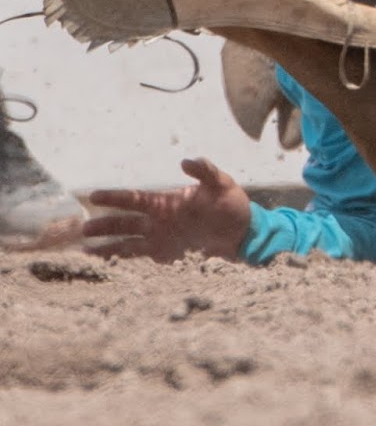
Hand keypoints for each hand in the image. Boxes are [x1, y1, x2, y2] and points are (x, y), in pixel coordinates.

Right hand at [83, 157, 251, 262]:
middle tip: (82, 229)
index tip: (94, 196)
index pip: (135, 199)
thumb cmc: (230, 202)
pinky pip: (143, 257)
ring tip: (86, 250)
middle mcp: (159, 220)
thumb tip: (186, 161)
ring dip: (108, 246)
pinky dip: (126, 259)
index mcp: (167, 201)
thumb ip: (204, 171)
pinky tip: (110, 264)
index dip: (115, 198)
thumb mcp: (220, 182)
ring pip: (128, 242)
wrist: (243, 231)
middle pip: (125, 223)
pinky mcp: (169, 254)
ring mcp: (162, 238)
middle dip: (104, 225)